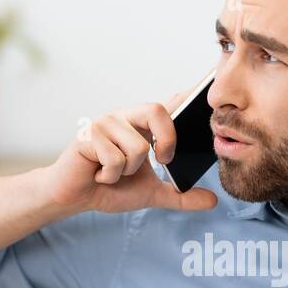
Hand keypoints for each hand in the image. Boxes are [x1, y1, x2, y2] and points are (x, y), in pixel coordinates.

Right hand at [45, 87, 217, 214]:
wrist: (74, 197)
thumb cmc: (109, 188)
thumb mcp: (151, 194)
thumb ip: (181, 197)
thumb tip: (213, 200)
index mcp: (142, 125)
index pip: (168, 104)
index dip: (187, 94)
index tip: (204, 86)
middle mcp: (125, 117)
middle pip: (156, 111)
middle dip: (166, 140)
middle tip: (161, 161)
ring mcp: (105, 123)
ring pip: (138, 148)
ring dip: (127, 172)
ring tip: (113, 172)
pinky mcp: (88, 135)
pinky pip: (115, 159)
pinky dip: (109, 176)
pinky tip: (98, 174)